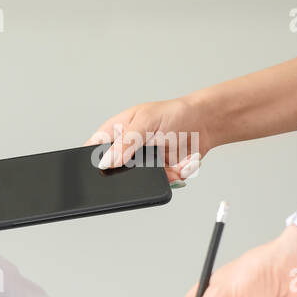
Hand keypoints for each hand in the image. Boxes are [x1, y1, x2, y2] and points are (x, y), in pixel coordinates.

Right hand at [86, 95, 212, 181]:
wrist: (206, 122)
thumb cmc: (176, 112)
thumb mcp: (145, 122)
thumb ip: (125, 142)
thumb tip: (107, 161)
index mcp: (116, 132)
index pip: (92, 149)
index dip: (90, 161)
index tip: (98, 169)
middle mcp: (127, 149)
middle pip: (113, 172)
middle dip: (128, 175)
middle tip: (143, 167)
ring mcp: (143, 162)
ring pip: (139, 182)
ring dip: (157, 175)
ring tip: (172, 164)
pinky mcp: (159, 172)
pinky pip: (160, 184)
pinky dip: (174, 176)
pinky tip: (182, 163)